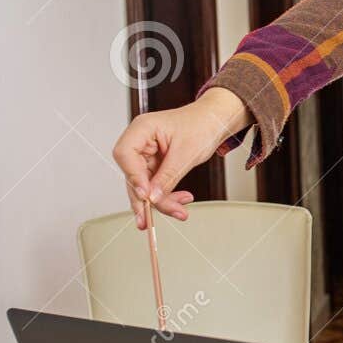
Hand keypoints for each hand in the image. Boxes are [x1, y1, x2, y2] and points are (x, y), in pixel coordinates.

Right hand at [112, 88, 247, 227]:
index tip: (145, 196)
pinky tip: (181, 201)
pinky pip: (155, 185)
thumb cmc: (203, 125)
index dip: (133, 177)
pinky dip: (167, 195)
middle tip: (150, 221)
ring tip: (179, 211)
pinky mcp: (155, 164)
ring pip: (144, 184)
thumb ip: (167, 177)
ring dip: (160, 201)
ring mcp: (147, 154)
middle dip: (146, 199)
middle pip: (133, 174)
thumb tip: (152, 198)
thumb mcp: (186, 154)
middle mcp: (140, 141)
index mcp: (142, 128)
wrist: (216, 122)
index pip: (125, 154)